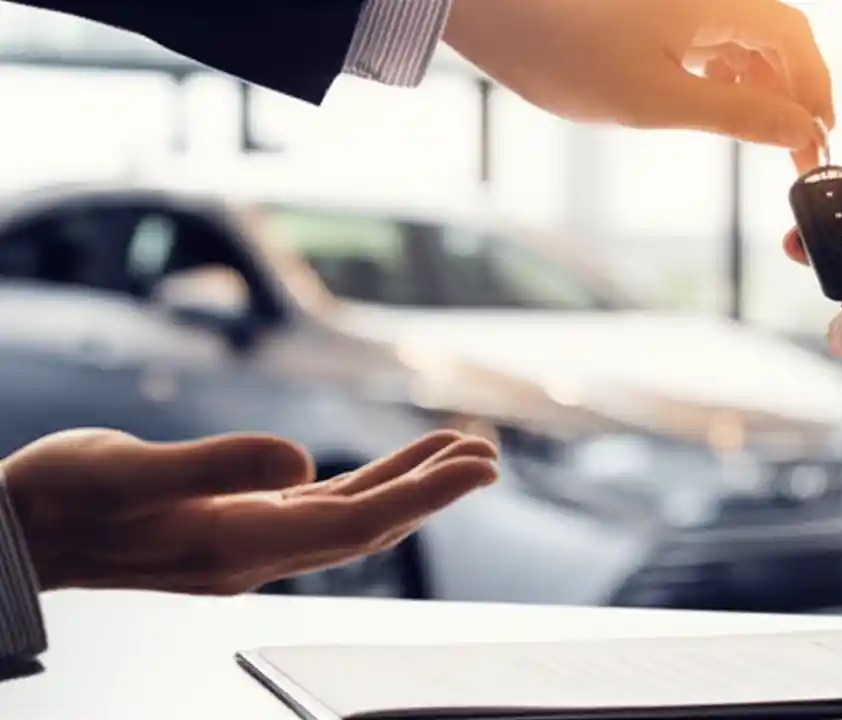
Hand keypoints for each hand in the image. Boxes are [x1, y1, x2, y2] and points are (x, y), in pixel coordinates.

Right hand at [1, 429, 496, 592]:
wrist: (13, 533)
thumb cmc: (58, 500)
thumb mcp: (127, 472)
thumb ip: (213, 467)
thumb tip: (298, 459)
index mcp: (240, 543)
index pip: (362, 521)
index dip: (427, 493)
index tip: (481, 465)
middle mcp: (255, 551)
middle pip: (371, 522)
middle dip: (434, 489)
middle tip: (489, 454)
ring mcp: (245, 543)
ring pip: (350, 515)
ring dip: (405, 484)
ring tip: (455, 450)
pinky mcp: (231, 528)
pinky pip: (317, 508)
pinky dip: (361, 485)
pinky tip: (381, 468)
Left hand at [445, 0, 833, 169]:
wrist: (496, 14)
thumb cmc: (568, 53)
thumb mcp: (659, 100)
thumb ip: (739, 115)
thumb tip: (800, 132)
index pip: (795, 39)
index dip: (817, 91)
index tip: (820, 142)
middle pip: (778, 36)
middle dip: (794, 93)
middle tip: (799, 152)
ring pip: (747, 38)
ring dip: (764, 87)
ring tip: (766, 139)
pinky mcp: (661, 8)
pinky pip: (715, 37)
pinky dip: (730, 74)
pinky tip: (724, 106)